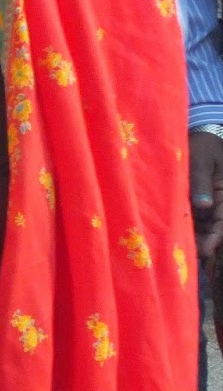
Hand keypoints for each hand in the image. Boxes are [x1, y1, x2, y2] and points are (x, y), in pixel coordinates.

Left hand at [190, 129, 222, 258]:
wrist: (200, 132)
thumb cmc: (203, 144)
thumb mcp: (202, 160)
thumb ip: (201, 182)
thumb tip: (204, 206)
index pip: (222, 221)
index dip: (214, 237)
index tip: (203, 251)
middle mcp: (218, 200)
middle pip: (213, 226)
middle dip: (202, 242)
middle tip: (187, 259)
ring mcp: (207, 199)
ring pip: (202, 223)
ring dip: (193, 236)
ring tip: (177, 252)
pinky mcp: (195, 197)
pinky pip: (193, 214)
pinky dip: (186, 224)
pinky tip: (173, 235)